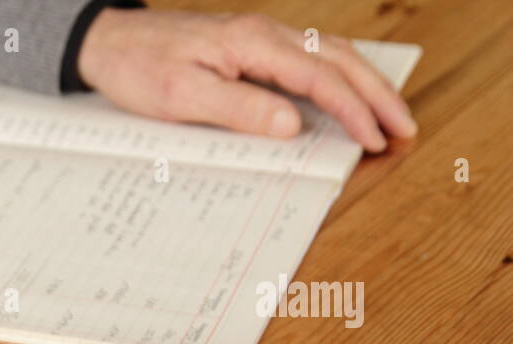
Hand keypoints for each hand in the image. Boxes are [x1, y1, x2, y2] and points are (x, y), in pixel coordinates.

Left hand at [77, 8, 416, 151]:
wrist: (109, 42)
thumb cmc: (139, 68)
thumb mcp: (181, 95)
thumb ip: (238, 109)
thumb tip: (293, 125)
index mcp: (252, 44)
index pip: (319, 77)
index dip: (352, 109)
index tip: (375, 138)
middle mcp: (265, 34)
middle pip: (339, 59)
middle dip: (376, 94)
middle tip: (405, 128)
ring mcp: (260, 38)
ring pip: (329, 55)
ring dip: (364, 83)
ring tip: (389, 115)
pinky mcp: (251, 48)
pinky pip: (308, 58)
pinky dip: (337, 76)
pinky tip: (347, 95)